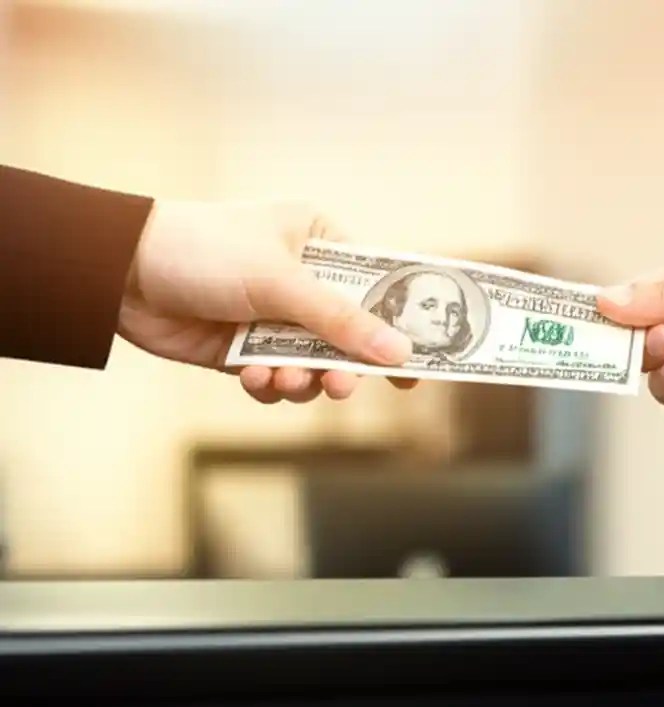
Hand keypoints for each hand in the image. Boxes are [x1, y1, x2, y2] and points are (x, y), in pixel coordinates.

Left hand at [118, 200, 417, 402]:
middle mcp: (302, 278)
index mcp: (319, 240)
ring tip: (285, 381)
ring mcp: (273, 315)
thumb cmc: (204, 250)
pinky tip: (252, 375)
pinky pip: (277, 377)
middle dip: (345, 365)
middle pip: (350, 334)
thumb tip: (400, 354)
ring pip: (314, 364)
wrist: (119, 273)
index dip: (401, 323)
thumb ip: (342, 322)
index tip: (420, 362)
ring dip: (304, 380)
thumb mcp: (281, 282)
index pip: (377, 284)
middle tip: (343, 386)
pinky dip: (270, 384)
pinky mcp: (244, 347)